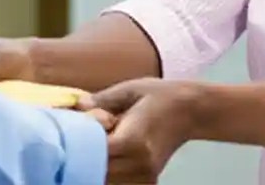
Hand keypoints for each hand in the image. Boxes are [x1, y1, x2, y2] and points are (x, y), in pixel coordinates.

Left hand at [80, 78, 203, 183]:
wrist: (191, 112)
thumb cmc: (159, 95)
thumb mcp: (130, 90)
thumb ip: (101, 100)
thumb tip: (77, 107)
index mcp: (134, 140)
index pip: (96, 151)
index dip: (80, 142)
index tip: (73, 129)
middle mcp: (139, 164)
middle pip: (96, 169)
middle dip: (83, 155)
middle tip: (78, 138)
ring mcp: (144, 177)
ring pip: (104, 179)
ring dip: (93, 165)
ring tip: (94, 145)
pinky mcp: (147, 181)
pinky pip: (116, 181)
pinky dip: (106, 172)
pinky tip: (105, 156)